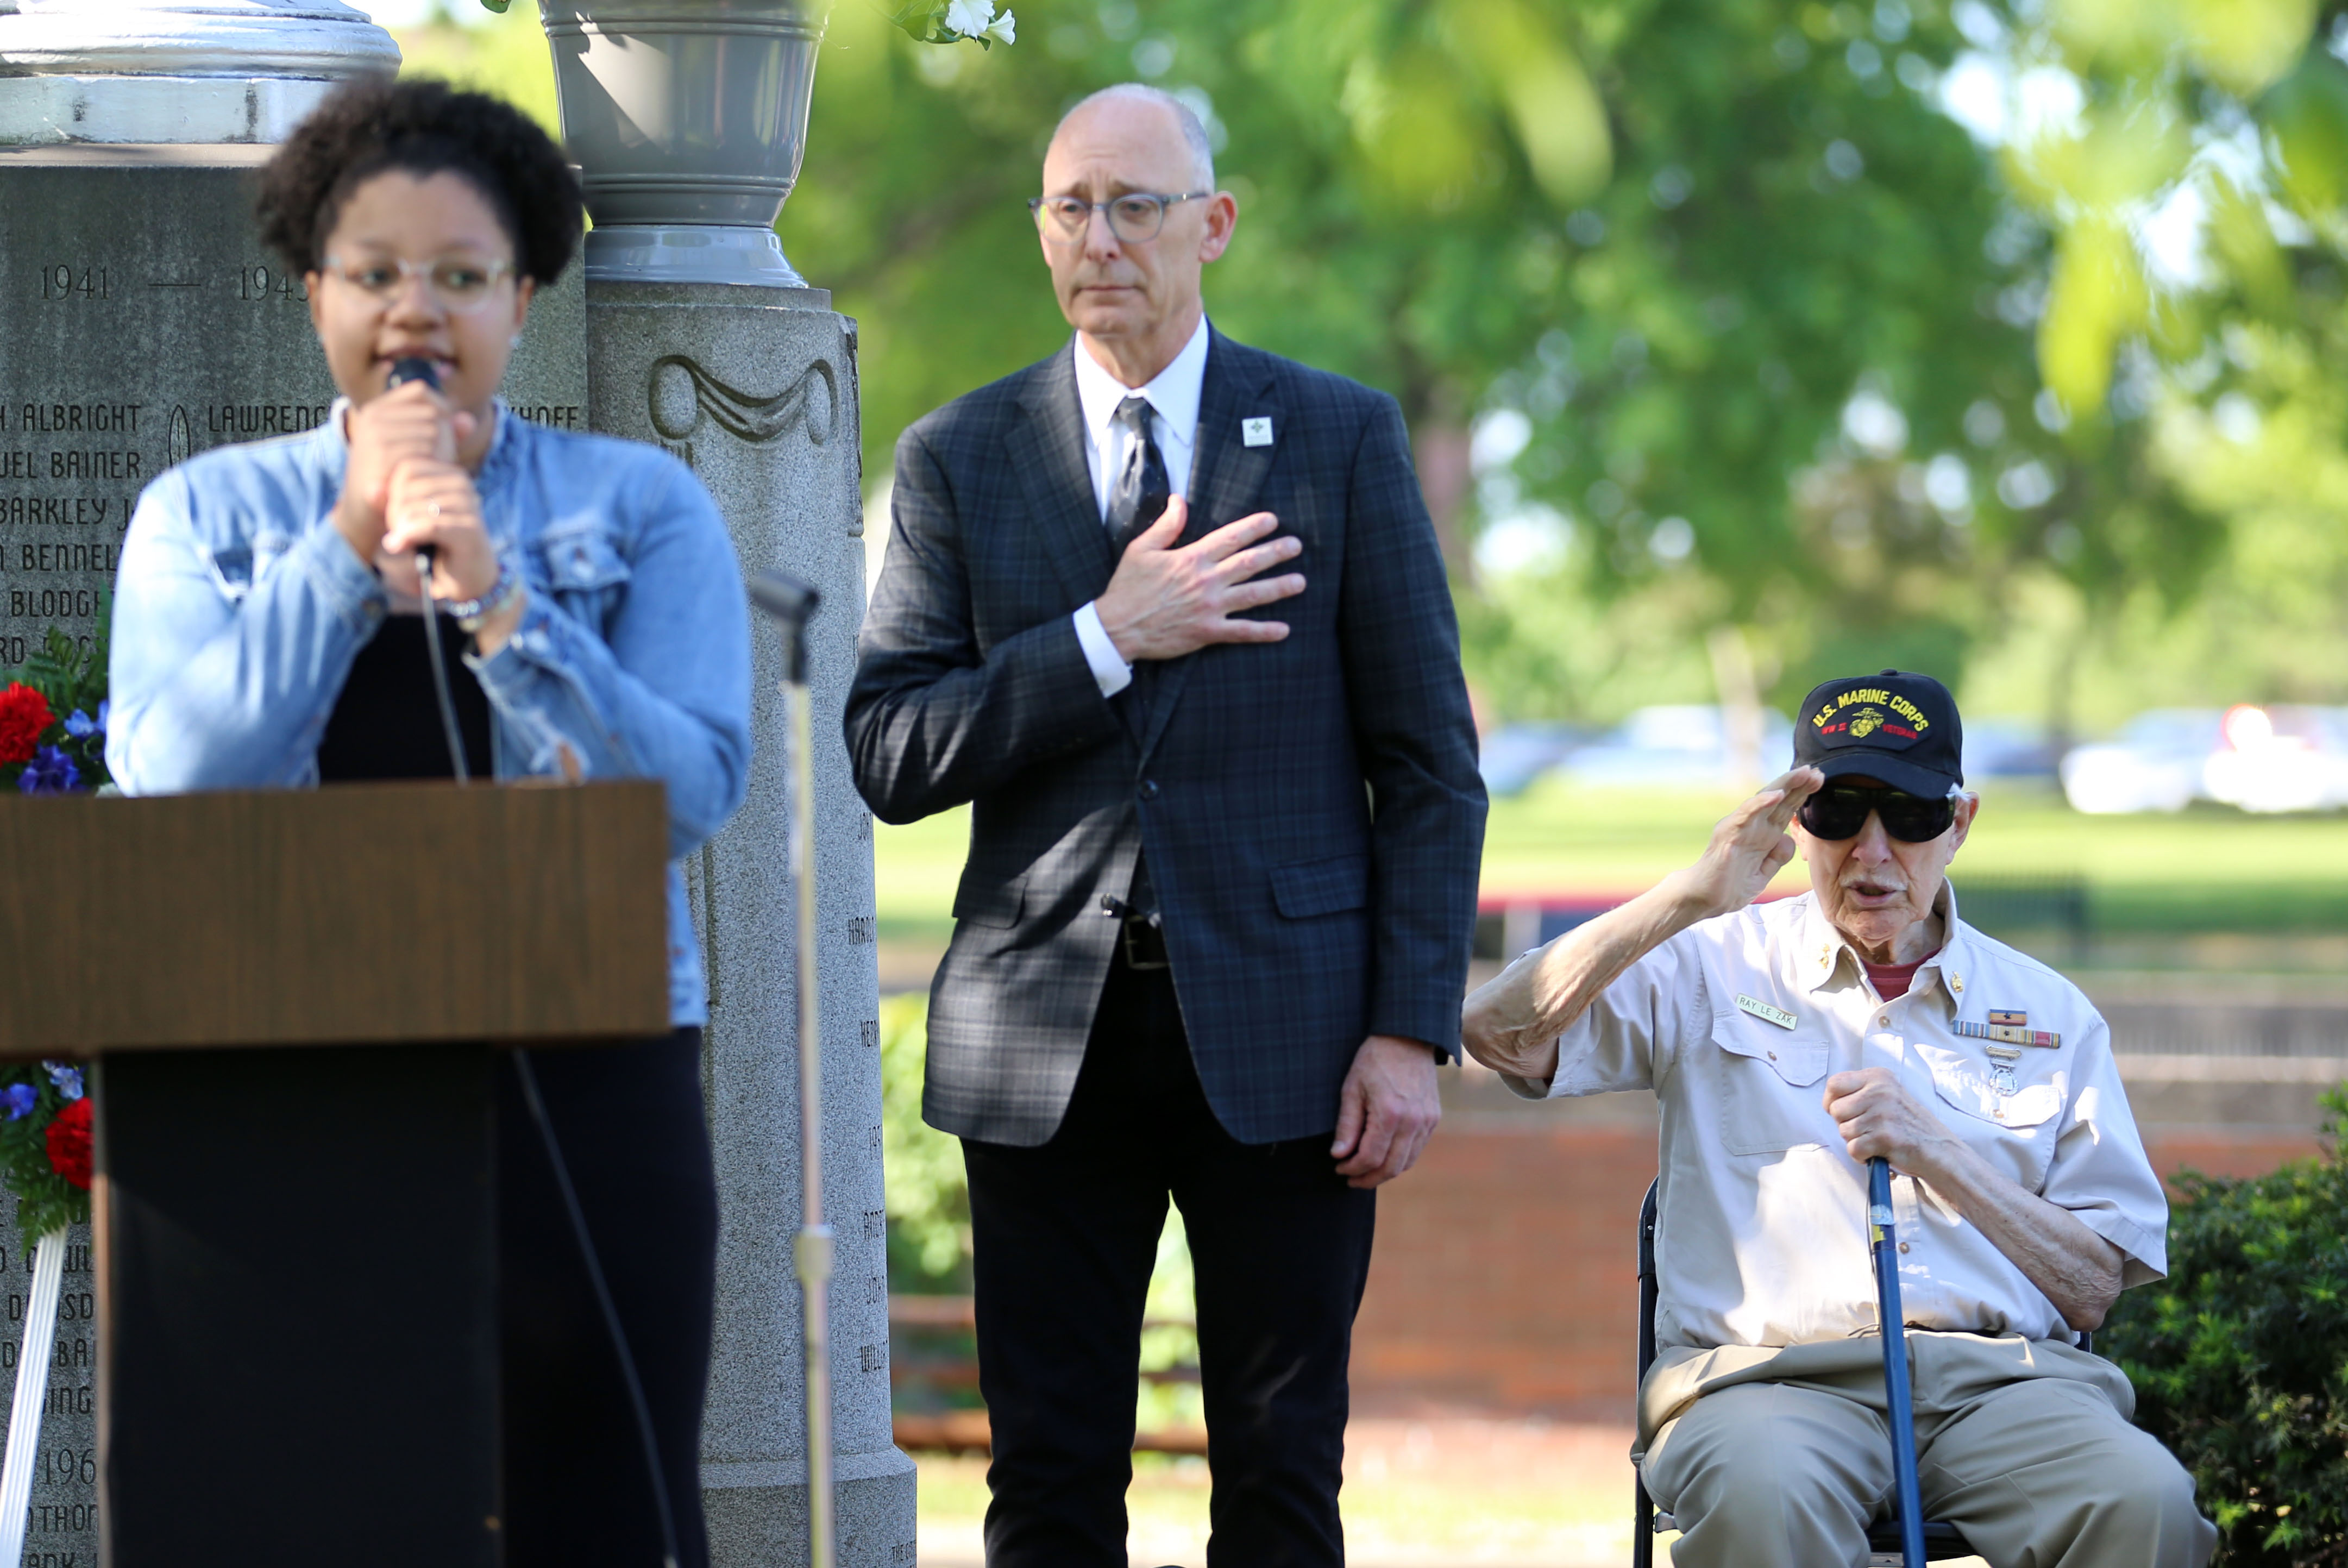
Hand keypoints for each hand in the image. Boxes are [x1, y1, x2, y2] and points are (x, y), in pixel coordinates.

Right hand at [333, 380, 477, 562]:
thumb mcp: (417, 449)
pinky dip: (437, 460)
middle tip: (439, 458)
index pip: (420, 390)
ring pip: (435, 428)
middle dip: (445, 433)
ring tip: (432, 467)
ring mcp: (377, 434)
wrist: (365, 511)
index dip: (442, 406)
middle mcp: (373, 416)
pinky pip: (429, 447)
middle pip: (432, 411)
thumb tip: (468, 420)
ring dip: (443, 449)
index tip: (447, 429)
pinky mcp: (384, 455)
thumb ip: (445, 431)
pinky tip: (430, 475)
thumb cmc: (395, 478)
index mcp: (377, 408)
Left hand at [380, 460, 525, 653]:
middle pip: (406, 488)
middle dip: (394, 515)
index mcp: (452, 475)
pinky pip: (427, 526)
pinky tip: (399, 547)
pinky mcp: (470, 529)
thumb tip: (371, 489)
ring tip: (410, 544)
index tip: (402, 516)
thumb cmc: (439, 547)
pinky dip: (408, 537)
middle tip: (404, 535)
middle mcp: (463, 485)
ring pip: (411, 509)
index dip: (394, 492)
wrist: (470, 580)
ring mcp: (469, 506)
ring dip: (401, 530)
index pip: (408, 469)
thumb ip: (389, 502)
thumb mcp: (409, 521)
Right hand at [1094, 497, 1304, 662]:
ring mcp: (1209, 607)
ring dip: (1279, 588)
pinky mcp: (1207, 632)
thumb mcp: (1141, 548)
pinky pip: (1241, 632)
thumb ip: (1166, 525)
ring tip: (1300, 582)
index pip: (1231, 537)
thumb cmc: (1128, 588)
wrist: (1118, 627)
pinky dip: (1264, 632)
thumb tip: (1179, 500)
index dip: (1254, 527)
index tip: (1273, 520)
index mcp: (1192, 558)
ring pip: (1252, 595)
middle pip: (1249, 563)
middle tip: (1297, 545)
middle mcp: (1206, 580)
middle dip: (1276, 552)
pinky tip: (1284, 630)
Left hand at [1331, 1034, 1440, 1188]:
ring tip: (1365, 1171)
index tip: (1339, 1168)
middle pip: (1391, 1167)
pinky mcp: (1433, 1118)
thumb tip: (1339, 1155)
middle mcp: (1413, 1121)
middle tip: (1351, 1179)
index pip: (1370, 1157)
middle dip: (1368, 1179)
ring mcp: (1427, 1121)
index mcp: (1390, 1113)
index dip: (1352, 1168)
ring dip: (1384, 1173)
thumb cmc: (1374, 1059)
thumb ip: (1347, 1125)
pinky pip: (1417, 1149)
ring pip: (1406, 1163)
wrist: (1408, 1036)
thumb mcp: (1352, 1088)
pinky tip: (1384, 1155)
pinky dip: (1400, 1159)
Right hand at [1663, 767, 1823, 920]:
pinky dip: (1761, 803)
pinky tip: (1777, 794)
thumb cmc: (1728, 887)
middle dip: (1799, 785)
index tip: (1820, 781)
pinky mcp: (1728, 833)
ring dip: (1785, 785)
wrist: (1703, 900)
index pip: (1786, 809)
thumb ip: (1777, 857)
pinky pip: (1746, 814)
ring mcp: (1740, 827)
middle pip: (1779, 800)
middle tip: (1817, 772)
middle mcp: (1752, 827)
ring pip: (1764, 800)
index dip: (1802, 794)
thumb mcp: (1763, 874)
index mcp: (1763, 836)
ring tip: (1803, 774)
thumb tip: (1789, 839)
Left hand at [1823, 1067, 1960, 1174]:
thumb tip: (1830, 1101)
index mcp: (1878, 1077)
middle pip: (1836, 1110)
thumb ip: (1861, 1092)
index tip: (1842, 1113)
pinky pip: (1853, 1149)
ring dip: (1856, 1142)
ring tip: (1877, 1141)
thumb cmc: (1908, 1125)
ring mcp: (1883, 1113)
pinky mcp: (1885, 1137)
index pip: (1834, 1083)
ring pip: (1844, 1131)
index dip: (1831, 1102)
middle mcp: (1881, 1091)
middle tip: (1867, 1130)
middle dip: (1845, 1125)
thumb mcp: (1887, 1096)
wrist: (1939, 1149)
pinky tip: (1878, 1152)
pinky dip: (1862, 1156)